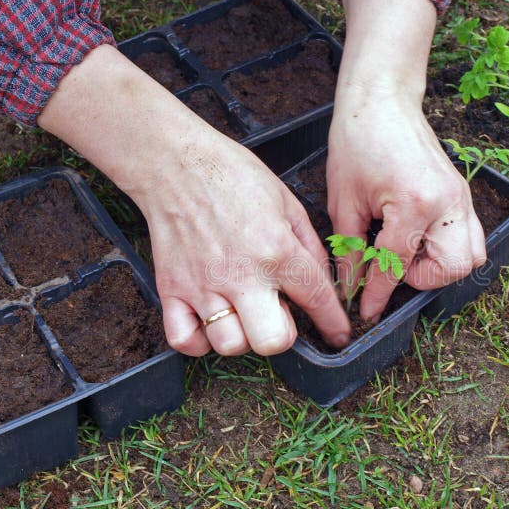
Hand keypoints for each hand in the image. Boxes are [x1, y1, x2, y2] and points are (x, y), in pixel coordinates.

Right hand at [39, 45, 350, 355]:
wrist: (176, 163)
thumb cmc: (233, 177)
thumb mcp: (288, 203)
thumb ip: (310, 248)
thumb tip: (322, 284)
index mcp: (277, 251)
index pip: (316, 301)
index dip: (333, 324)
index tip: (336, 333)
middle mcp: (242, 275)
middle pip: (272, 341)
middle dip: (283, 335)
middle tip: (278, 314)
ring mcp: (203, 286)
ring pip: (230, 345)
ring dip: (242, 336)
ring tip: (242, 313)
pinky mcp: (171, 290)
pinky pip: (185, 341)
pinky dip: (199, 340)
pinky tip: (210, 321)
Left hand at [328, 93, 485, 320]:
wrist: (382, 100)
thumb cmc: (357, 142)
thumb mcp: (345, 201)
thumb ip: (351, 249)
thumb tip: (351, 288)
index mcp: (415, 203)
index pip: (398, 265)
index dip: (378, 294)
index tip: (367, 312)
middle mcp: (448, 201)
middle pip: (455, 268)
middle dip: (422, 280)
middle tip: (393, 269)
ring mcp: (461, 195)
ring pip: (471, 255)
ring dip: (440, 265)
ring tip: (406, 252)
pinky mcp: (462, 192)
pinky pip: (469, 234)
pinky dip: (447, 247)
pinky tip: (416, 237)